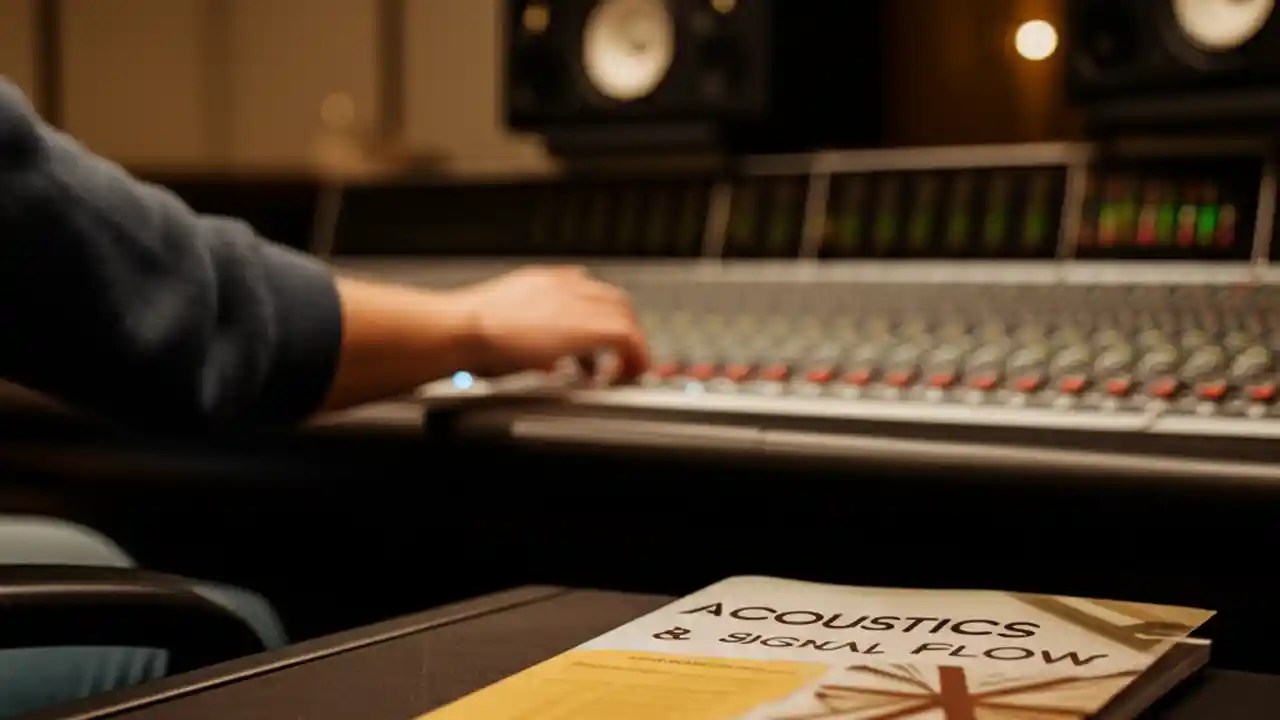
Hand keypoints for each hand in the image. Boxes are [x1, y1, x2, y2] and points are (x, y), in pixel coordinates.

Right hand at [447, 265, 649, 379]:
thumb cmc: (470, 331)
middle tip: (620, 358)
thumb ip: (529, 330)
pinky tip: (622, 376)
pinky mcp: (590, 325)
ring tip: (623, 370)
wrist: (464, 327)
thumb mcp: (504, 324)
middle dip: (621, 330)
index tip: (602, 340)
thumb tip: (544, 359)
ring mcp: (580, 302)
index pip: (589, 291)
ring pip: (625, 316)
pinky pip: (628, 338)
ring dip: (628, 345)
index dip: (601, 318)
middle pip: (614, 301)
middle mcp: (567, 285)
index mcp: (545, 281)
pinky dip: (632, 357)